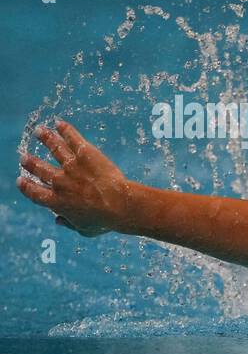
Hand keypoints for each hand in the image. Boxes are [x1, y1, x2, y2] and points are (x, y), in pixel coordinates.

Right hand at [17, 120, 134, 236]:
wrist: (119, 205)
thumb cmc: (105, 221)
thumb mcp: (85, 230)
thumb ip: (70, 224)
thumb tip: (58, 220)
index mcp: (56, 202)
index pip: (35, 193)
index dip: (26, 186)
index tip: (21, 180)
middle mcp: (59, 182)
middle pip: (40, 169)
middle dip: (30, 162)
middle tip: (24, 158)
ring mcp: (71, 166)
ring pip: (54, 148)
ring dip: (45, 138)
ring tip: (39, 131)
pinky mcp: (85, 154)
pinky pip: (73, 139)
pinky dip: (65, 130)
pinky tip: (59, 123)